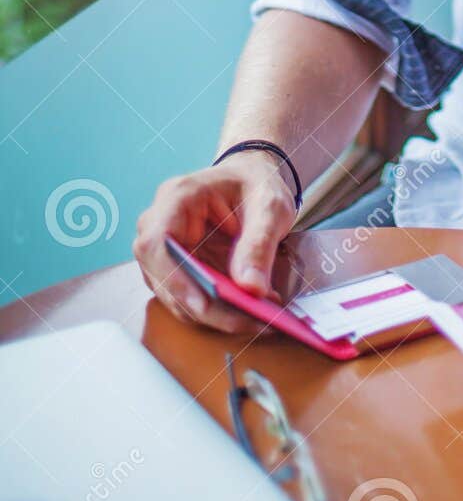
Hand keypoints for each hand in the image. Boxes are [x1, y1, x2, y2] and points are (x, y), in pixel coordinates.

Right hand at [133, 152, 297, 331]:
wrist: (252, 180)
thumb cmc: (256, 183)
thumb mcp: (269, 205)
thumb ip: (259, 243)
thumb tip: (251, 288)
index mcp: (177, 197)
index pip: (156, 243)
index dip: (173, 277)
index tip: (202, 303)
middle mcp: (160, 225)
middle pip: (164, 277)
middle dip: (203, 306)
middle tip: (246, 321)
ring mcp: (164, 250)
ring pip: (174, 295)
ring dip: (212, 314)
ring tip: (256, 319)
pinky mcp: (177, 270)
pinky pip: (189, 298)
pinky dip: (217, 311)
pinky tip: (248, 312)